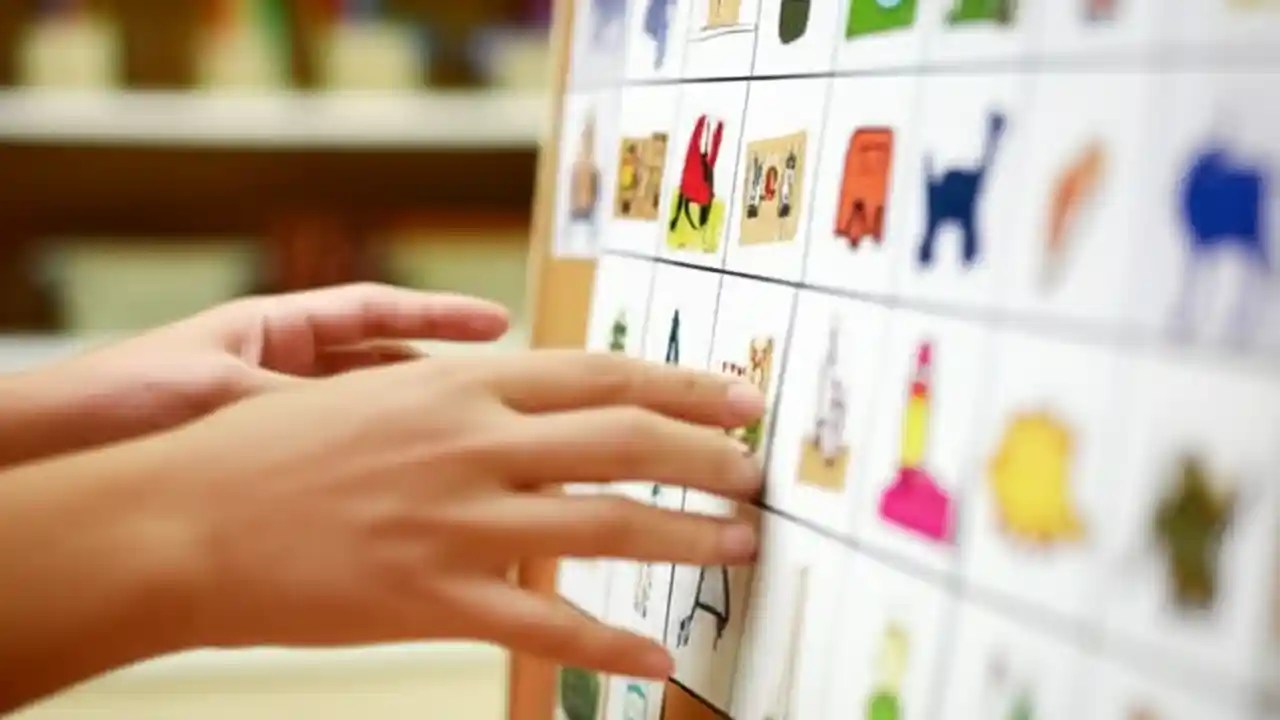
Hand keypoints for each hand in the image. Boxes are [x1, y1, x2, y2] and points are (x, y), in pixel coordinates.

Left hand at [0, 283, 508, 465]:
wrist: (61, 448)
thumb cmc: (124, 397)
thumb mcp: (227, 386)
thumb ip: (302, 403)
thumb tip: (378, 424)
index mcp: (274, 326)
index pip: (377, 310)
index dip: (441, 313)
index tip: (498, 321)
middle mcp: (282, 367)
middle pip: (381, 363)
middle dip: (437, 373)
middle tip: (497, 390)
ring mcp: (279, 414)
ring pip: (364, 415)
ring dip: (408, 424)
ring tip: (466, 440)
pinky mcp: (267, 460)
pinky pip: (335, 457)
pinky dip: (369, 465)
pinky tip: (403, 486)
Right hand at [153, 351, 764, 677]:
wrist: (183, 517)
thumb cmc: (274, 448)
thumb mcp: (379, 393)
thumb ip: (467, 397)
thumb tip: (547, 404)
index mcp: (459, 381)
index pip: (603, 374)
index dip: (685, 385)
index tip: (741, 397)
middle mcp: (471, 440)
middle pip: (626, 439)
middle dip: (710, 454)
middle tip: (761, 471)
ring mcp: (455, 521)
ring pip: (606, 524)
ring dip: (688, 535)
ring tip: (741, 542)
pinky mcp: (431, 599)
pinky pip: (546, 624)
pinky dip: (611, 643)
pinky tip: (656, 657)